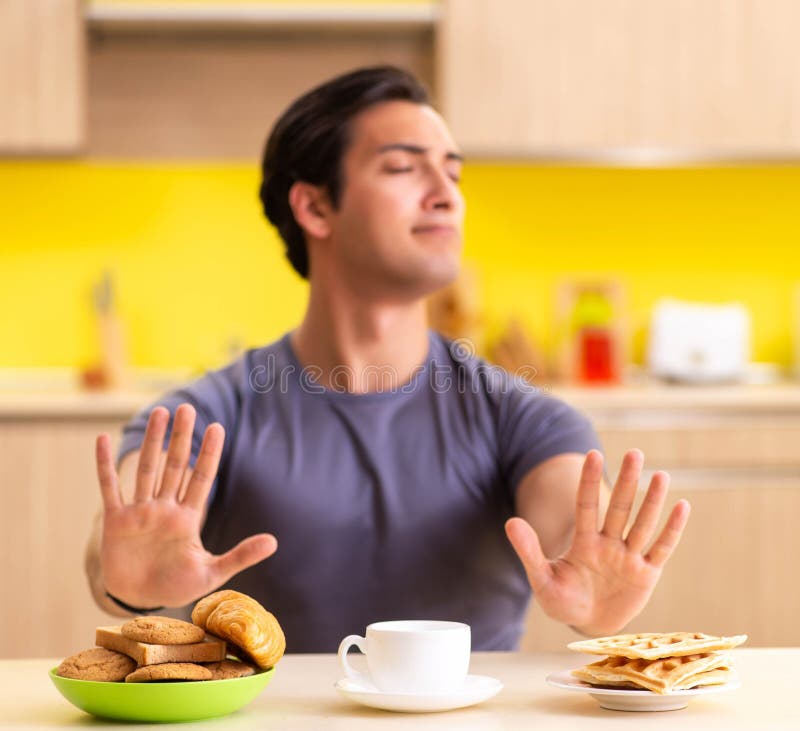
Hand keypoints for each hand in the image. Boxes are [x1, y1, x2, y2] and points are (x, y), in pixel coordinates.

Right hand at [96, 403, 276, 607]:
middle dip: (182, 437)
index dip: (209, 454)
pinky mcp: (116, 521)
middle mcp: (165, 508)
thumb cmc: (176, 586)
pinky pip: (109, 487)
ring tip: (160, 412)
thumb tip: (275, 542)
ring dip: (152, 441)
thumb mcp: (212, 572)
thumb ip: (240, 556)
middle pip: (175, 465)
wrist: (139, 602)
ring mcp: (140, 512)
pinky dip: (104, 465)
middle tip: (188, 408)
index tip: (217, 427)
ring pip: (147, 468)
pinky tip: (102, 439)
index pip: (201, 478)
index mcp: (188, 518)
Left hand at [505, 449, 689, 635]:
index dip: (588, 481)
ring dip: (652, 501)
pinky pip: (661, 548)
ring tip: (661, 475)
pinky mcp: (645, 575)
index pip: (586, 505)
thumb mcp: (542, 578)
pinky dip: (671, 529)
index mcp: (583, 542)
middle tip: (635, 453)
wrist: (586, 624)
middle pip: (619, 509)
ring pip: (642, 525)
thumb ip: (529, 551)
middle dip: (626, 482)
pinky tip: (682, 506)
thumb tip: (510, 522)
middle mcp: (608, 544)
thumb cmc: (562, 599)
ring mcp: (628, 557)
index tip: (593, 453)